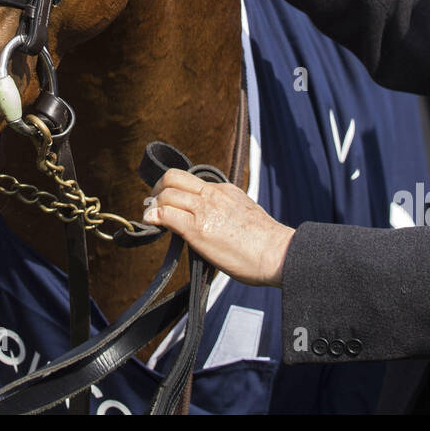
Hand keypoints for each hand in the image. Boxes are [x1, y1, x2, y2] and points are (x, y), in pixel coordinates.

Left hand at [143, 168, 294, 285]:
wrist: (277, 253)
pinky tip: (153, 224)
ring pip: (166, 193)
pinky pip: (166, 215)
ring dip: (153, 205)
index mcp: (224, 190)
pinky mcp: (197, 229)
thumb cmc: (265, 243)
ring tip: (152, 217)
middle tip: (153, 204)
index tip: (168, 201)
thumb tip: (211, 221)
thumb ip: (224, 211)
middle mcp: (212, 195)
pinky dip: (154, 217)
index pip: (190, 180)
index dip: (173, 189)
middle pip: (173, 177)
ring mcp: (204, 209)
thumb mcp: (244, 213)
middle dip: (158, 189)